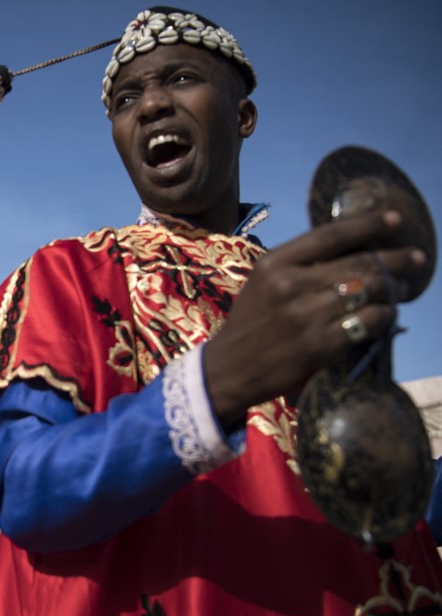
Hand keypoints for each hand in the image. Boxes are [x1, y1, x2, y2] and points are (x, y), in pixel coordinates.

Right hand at [205, 209, 427, 422]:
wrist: (229, 368)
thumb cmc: (251, 323)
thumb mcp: (264, 283)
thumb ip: (299, 265)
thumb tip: (354, 249)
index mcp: (274, 264)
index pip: (331, 235)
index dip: (368, 224)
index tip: (395, 219)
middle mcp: (290, 286)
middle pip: (358, 263)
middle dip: (395, 259)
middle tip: (415, 258)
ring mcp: (305, 317)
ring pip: (369, 292)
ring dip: (393, 289)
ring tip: (399, 289)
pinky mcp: (319, 346)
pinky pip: (369, 323)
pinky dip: (384, 317)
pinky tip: (385, 316)